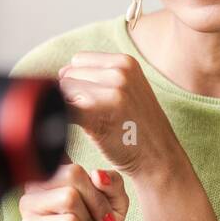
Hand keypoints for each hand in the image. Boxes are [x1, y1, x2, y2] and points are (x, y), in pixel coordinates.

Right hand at [18, 163, 128, 220]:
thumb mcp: (116, 206)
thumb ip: (113, 184)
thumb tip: (97, 174)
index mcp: (55, 172)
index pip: (71, 153)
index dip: (92, 175)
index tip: (102, 192)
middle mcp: (36, 184)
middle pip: (73, 173)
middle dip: (97, 201)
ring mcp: (28, 205)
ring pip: (68, 197)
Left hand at [58, 51, 180, 180]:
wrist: (158, 160)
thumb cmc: (137, 129)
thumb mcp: (128, 90)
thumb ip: (101, 76)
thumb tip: (61, 72)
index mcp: (126, 62)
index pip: (78, 61)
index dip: (78, 82)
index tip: (92, 102)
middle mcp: (120, 72)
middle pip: (68, 75)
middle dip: (72, 95)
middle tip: (94, 117)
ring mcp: (111, 91)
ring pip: (62, 91)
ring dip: (68, 109)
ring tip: (92, 124)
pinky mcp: (96, 112)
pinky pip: (62, 108)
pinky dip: (62, 120)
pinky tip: (82, 132)